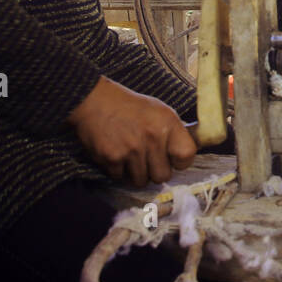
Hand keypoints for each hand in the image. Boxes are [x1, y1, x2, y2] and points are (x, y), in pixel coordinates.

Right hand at [67, 76, 196, 186]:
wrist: (93, 100)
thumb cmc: (129, 106)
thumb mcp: (159, 110)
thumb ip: (174, 131)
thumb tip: (188, 152)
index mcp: (167, 123)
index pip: (187, 155)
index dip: (180, 162)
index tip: (173, 160)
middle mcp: (152, 137)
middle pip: (163, 176)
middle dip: (155, 171)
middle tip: (147, 160)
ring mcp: (131, 149)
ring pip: (141, 181)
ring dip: (136, 173)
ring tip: (130, 156)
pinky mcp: (112, 158)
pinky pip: (121, 177)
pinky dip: (118, 170)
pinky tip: (116, 154)